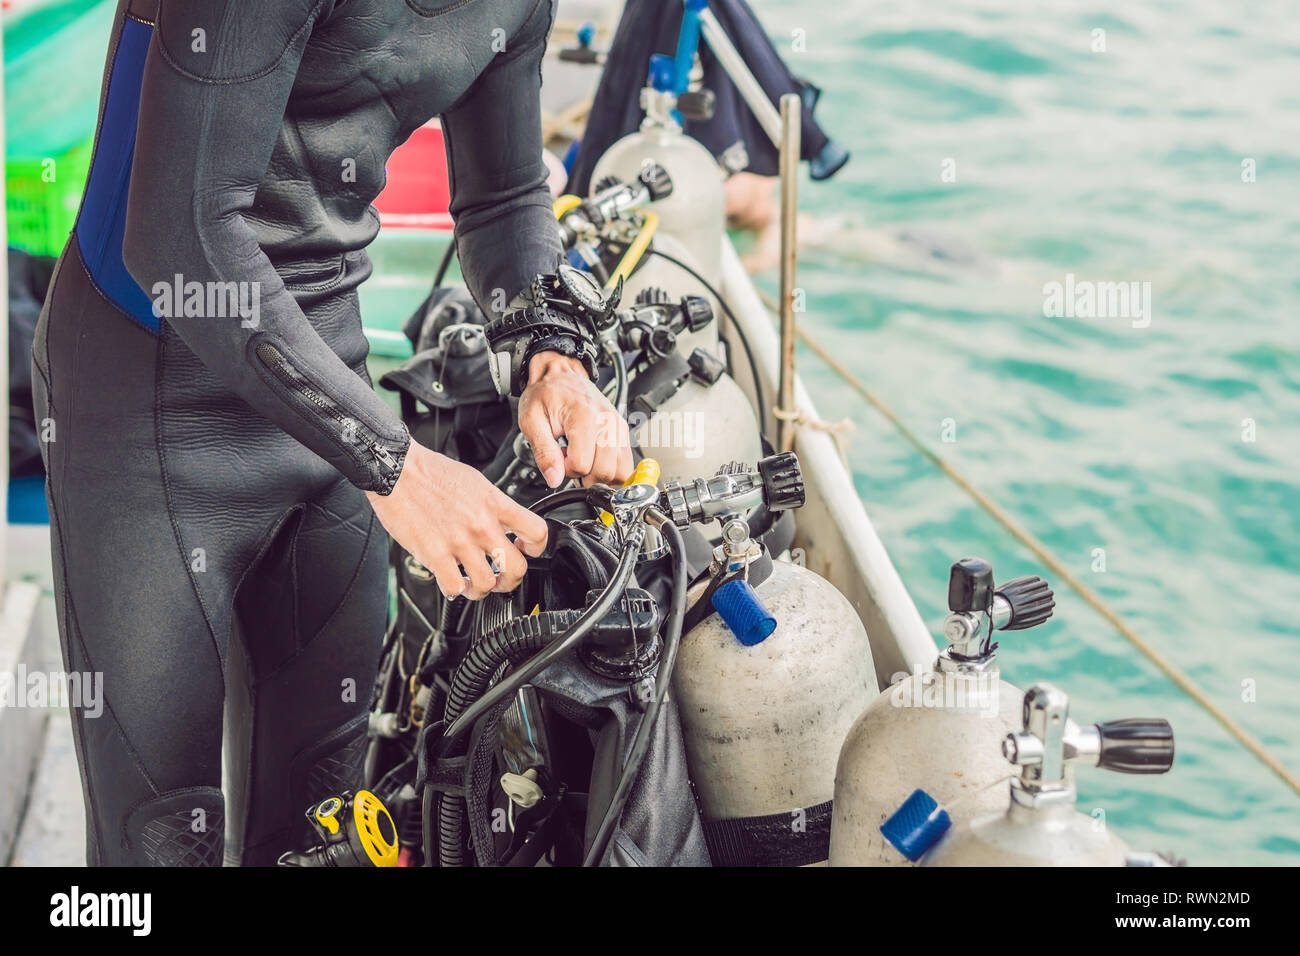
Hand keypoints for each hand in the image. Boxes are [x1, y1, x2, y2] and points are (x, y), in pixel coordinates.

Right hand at [367, 441, 547, 598]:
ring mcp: (459, 542)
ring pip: (487, 583)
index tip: (525, 550)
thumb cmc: (430, 473)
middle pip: (517, 567)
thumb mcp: (475, 481)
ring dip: (481, 589)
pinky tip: (451, 581)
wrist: (397, 470)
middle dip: (512, 579)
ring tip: (472, 583)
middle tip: (502, 578)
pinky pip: (455, 588)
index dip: (537, 547)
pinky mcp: (435, 555)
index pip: (537, 532)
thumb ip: (492, 505)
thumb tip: (502, 522)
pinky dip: (455, 590)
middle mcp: (481, 525)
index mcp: (495, 504)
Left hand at [518, 351, 632, 487]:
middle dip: (584, 474)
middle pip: (604, 472)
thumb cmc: (545, 394)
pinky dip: (609, 468)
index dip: (566, 468)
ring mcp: (618, 427)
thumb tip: (554, 479)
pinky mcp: (623, 431)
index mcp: (584, 417)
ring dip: (598, 473)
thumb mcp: (532, 421)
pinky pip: (624, 464)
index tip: (559, 455)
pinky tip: (594, 456)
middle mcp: (607, 422)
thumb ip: (543, 452)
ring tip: (582, 455)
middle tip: (569, 457)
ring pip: (619, 472)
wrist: (560, 375)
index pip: (582, 466)